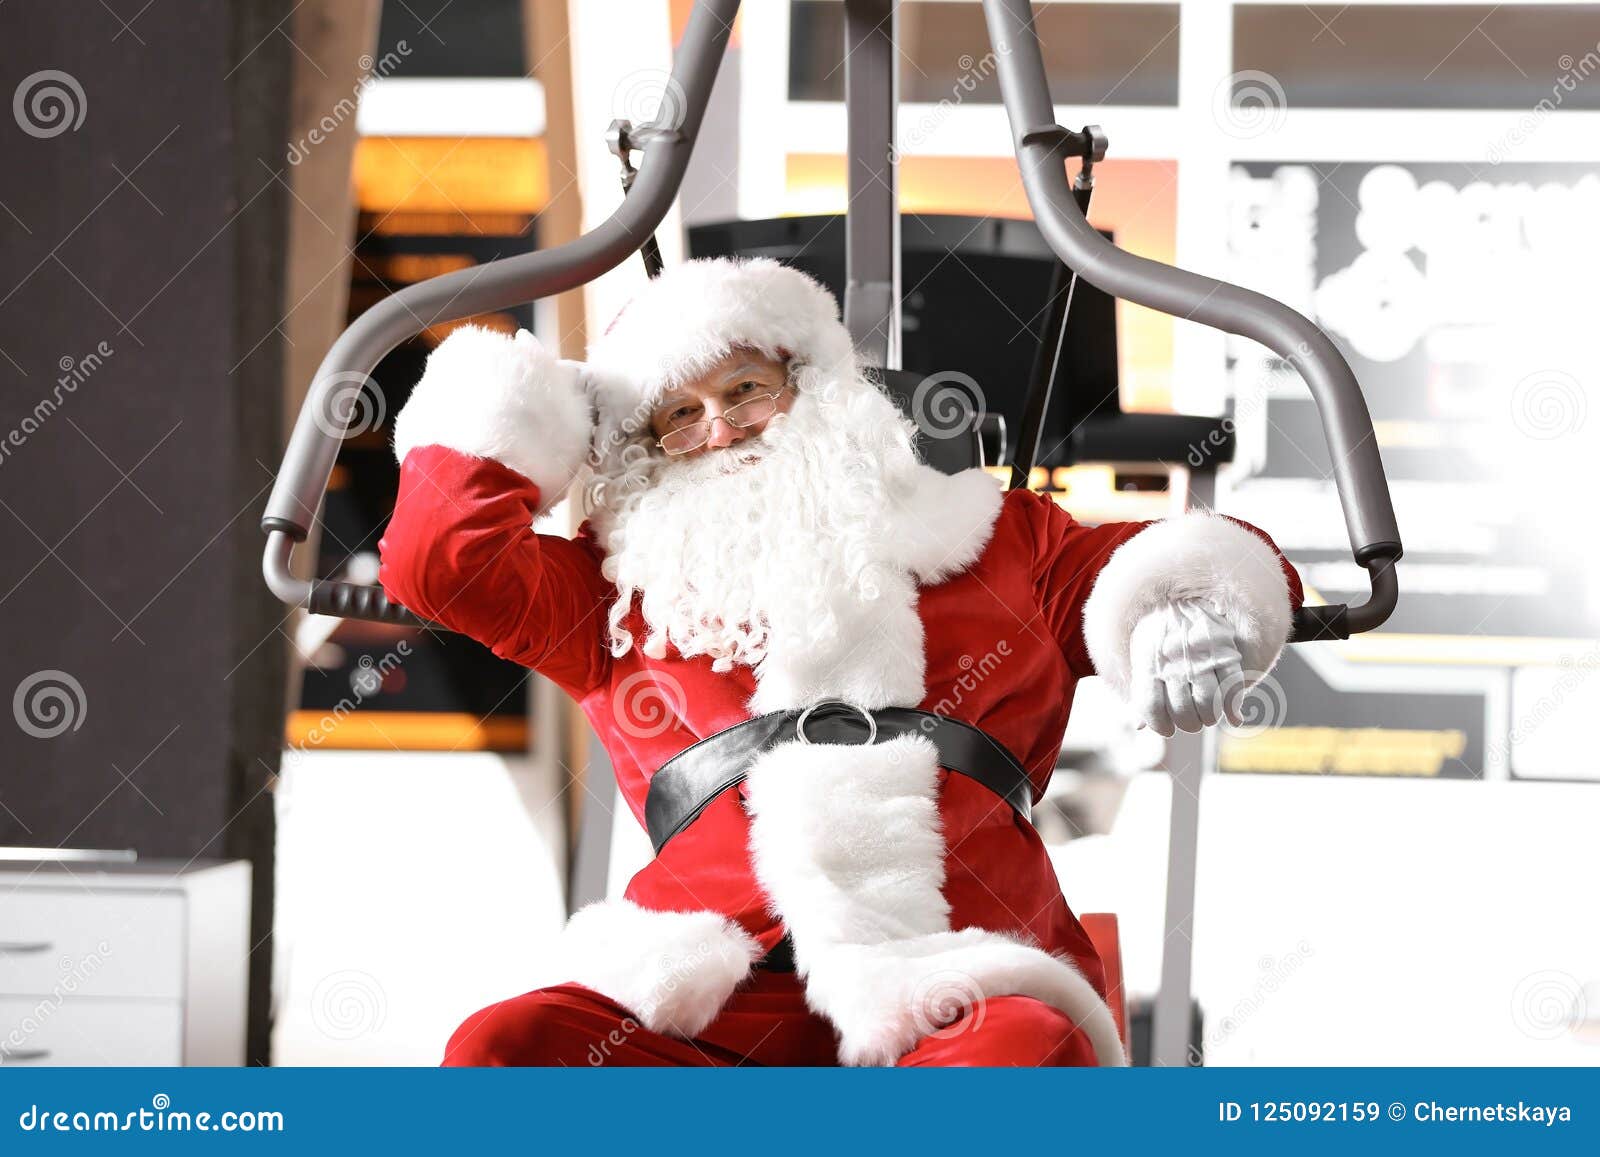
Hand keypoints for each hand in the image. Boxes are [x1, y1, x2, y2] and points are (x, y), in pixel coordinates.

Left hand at [1127, 597, 1246, 736]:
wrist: (1181, 592)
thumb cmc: (1158, 631)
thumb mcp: (1142, 654)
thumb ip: (1142, 690)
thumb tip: (1139, 726)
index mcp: (1148, 661)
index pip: (1151, 707)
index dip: (1160, 726)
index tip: (1167, 729)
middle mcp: (1173, 659)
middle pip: (1182, 710)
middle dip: (1189, 724)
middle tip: (1192, 722)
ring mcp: (1200, 655)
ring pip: (1209, 703)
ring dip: (1210, 718)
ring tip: (1208, 716)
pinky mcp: (1224, 650)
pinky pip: (1232, 686)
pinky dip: (1234, 707)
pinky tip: (1232, 715)